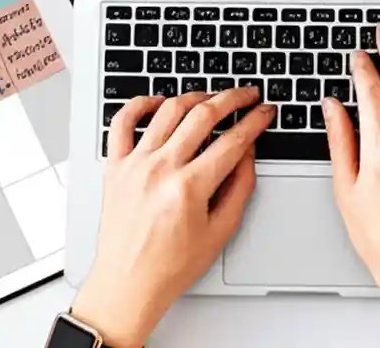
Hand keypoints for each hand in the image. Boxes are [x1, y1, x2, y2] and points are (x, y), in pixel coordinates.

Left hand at [71, 88, 274, 346]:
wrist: (128, 284)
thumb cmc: (171, 266)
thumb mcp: (220, 231)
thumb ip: (239, 187)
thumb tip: (248, 153)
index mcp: (189, 188)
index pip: (232, 141)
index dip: (255, 121)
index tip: (265, 111)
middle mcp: (160, 170)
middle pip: (203, 114)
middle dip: (232, 98)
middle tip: (246, 94)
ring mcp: (135, 164)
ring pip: (168, 110)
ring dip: (195, 97)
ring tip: (210, 98)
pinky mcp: (115, 166)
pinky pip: (123, 122)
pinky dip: (141, 104)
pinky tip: (159, 102)